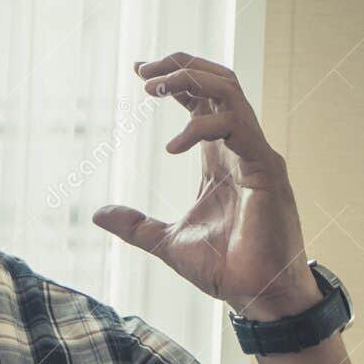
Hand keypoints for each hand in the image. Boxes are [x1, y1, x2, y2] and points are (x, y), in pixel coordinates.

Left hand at [92, 53, 321, 320]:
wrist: (259, 296)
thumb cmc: (224, 268)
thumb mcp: (165, 242)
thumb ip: (133, 225)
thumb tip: (97, 213)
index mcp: (219, 158)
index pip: (201, 101)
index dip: (173, 80)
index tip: (137, 71)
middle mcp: (240, 148)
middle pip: (219, 83)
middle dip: (181, 67)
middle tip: (142, 70)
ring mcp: (256, 155)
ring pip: (231, 93)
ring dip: (191, 81)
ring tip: (151, 88)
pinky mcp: (266, 170)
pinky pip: (237, 128)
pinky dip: (202, 127)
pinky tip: (171, 146)